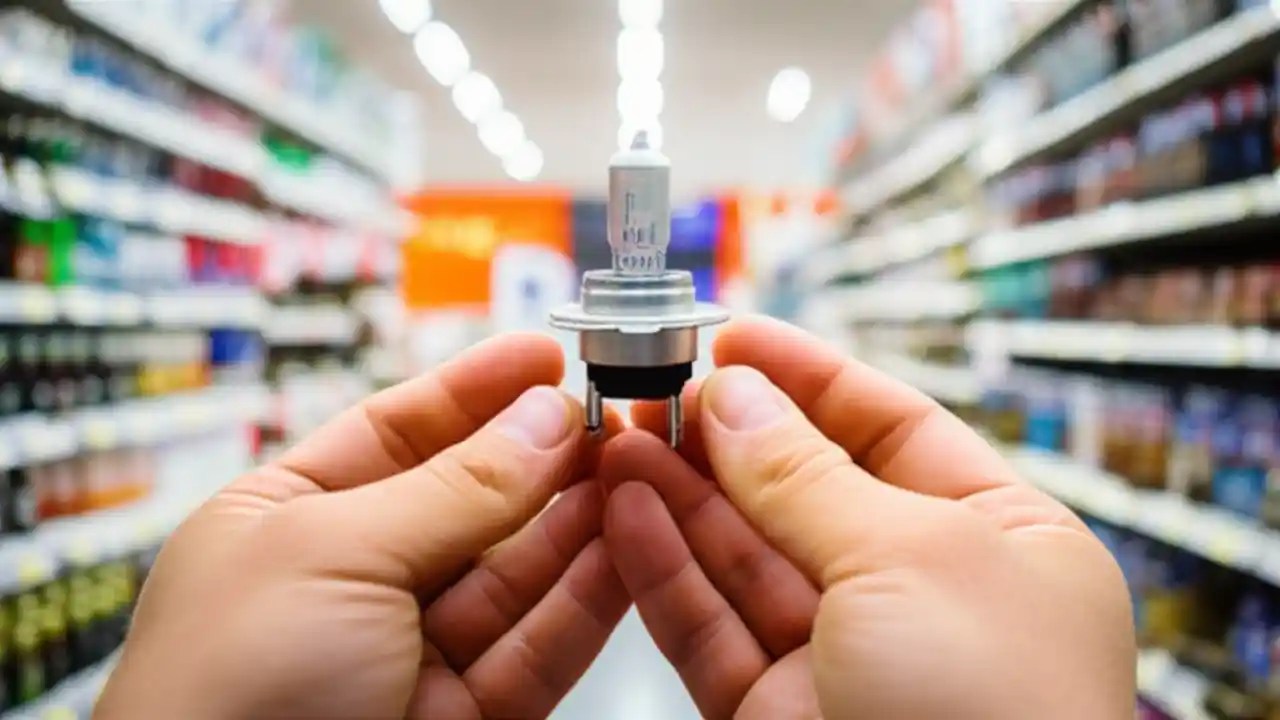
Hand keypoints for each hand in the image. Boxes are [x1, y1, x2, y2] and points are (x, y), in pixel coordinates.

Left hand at [96, 334, 628, 719]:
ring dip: (578, 521)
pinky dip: (585, 596)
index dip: (475, 390)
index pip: (398, 432)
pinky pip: (537, 645)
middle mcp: (351, 582)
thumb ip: (456, 490)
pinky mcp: (464, 717)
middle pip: (469, 502)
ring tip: (637, 467)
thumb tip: (542, 416)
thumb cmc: (221, 692)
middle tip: (615, 413)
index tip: (546, 355)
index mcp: (286, 520)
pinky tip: (626, 544)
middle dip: (541, 457)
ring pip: (515, 574)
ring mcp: (408, 654)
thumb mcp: (336, 554)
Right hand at [609, 317, 1135, 719]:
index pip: (890, 428)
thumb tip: (735, 395)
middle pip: (803, 489)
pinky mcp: (777, 713)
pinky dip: (662, 566)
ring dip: (678, 492)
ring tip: (617, 433)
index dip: (808, 377)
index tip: (732, 336)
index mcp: (999, 539)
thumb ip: (806, 477)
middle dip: (726, 435)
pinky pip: (710, 625)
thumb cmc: (998, 716)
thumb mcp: (909, 560)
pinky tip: (625, 506)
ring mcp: (845, 657)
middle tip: (651, 381)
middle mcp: (921, 595)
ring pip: (743, 557)